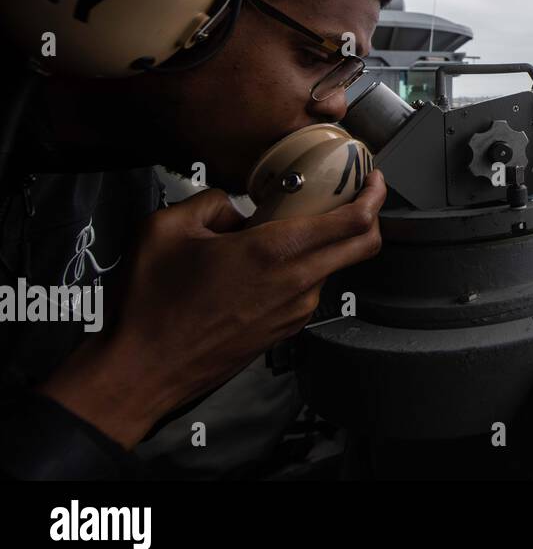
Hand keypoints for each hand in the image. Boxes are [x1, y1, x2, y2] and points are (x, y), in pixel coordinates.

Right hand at [37, 169, 385, 448]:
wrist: (142, 370)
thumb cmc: (152, 305)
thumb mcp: (166, 228)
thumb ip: (210, 201)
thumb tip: (234, 206)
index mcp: (274, 251)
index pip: (354, 221)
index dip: (375, 194)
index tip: (375, 178)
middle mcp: (296, 283)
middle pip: (363, 246)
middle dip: (370, 215)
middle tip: (356, 195)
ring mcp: (294, 311)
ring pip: (332, 267)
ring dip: (327, 244)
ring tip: (291, 229)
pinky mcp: (284, 330)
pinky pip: (307, 290)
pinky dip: (303, 269)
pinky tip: (269, 263)